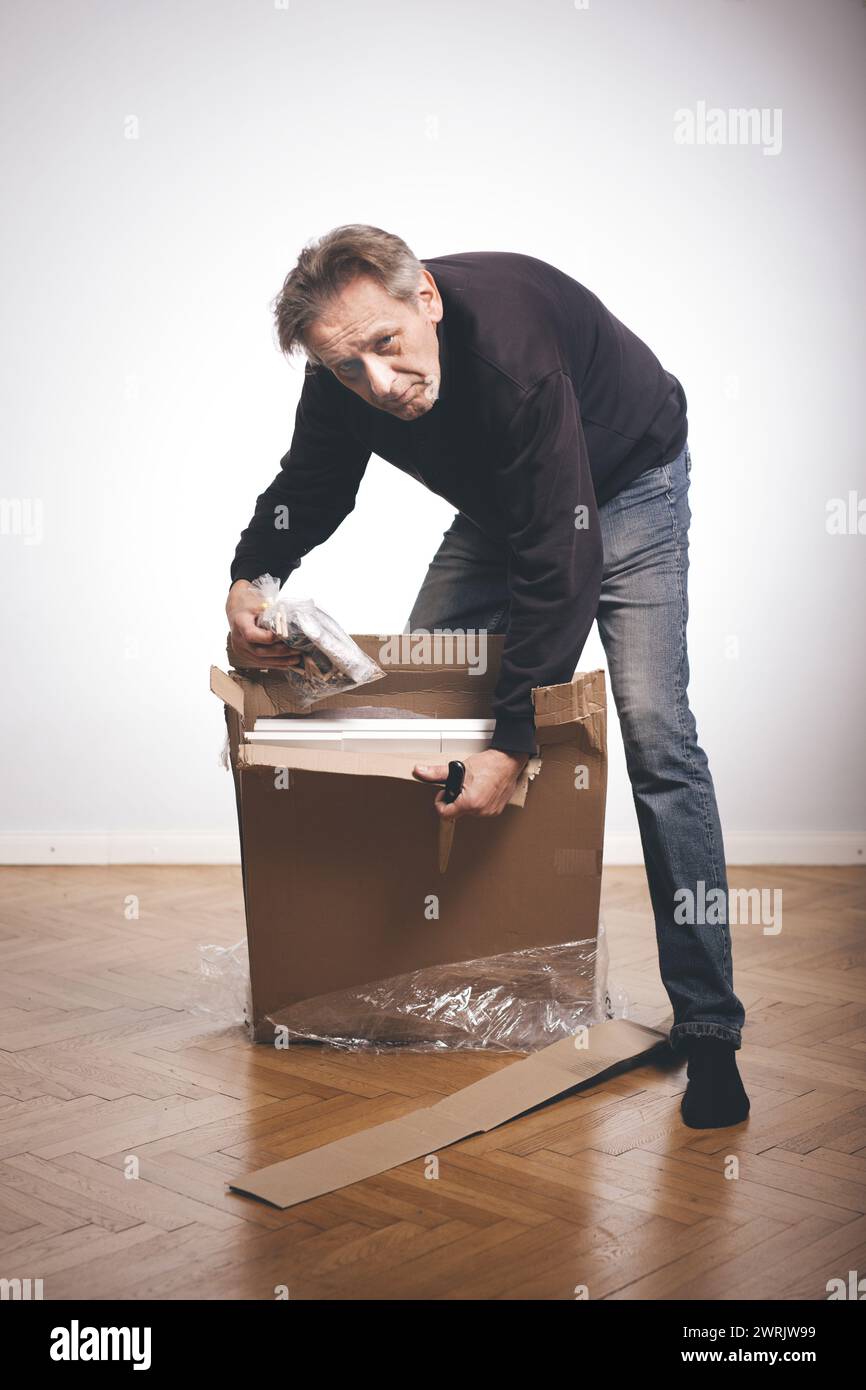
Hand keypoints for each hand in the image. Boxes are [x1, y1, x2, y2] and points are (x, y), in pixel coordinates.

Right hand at [225, 579, 302, 668]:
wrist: (237, 612)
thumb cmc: (250, 606)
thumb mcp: (259, 604)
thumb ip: (271, 614)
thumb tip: (288, 624)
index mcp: (239, 624)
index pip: (251, 635)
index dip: (268, 638)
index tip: (284, 636)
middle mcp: (238, 639)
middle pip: (259, 651)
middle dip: (280, 652)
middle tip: (296, 650)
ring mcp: (241, 650)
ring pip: (261, 660)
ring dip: (280, 661)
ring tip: (296, 659)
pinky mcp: (245, 656)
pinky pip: (261, 663)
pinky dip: (276, 664)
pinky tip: (288, 663)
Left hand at [412, 748, 528, 819]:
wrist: (508, 761)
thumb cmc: (488, 764)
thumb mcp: (459, 768)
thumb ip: (437, 773)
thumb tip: (420, 771)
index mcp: (470, 803)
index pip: (445, 814)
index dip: (441, 802)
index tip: (446, 792)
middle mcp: (481, 811)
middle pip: (457, 812)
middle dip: (455, 799)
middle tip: (462, 785)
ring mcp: (490, 812)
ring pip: (468, 811)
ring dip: (466, 801)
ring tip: (472, 786)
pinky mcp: (496, 811)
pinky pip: (480, 810)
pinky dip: (477, 801)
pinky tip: (481, 789)